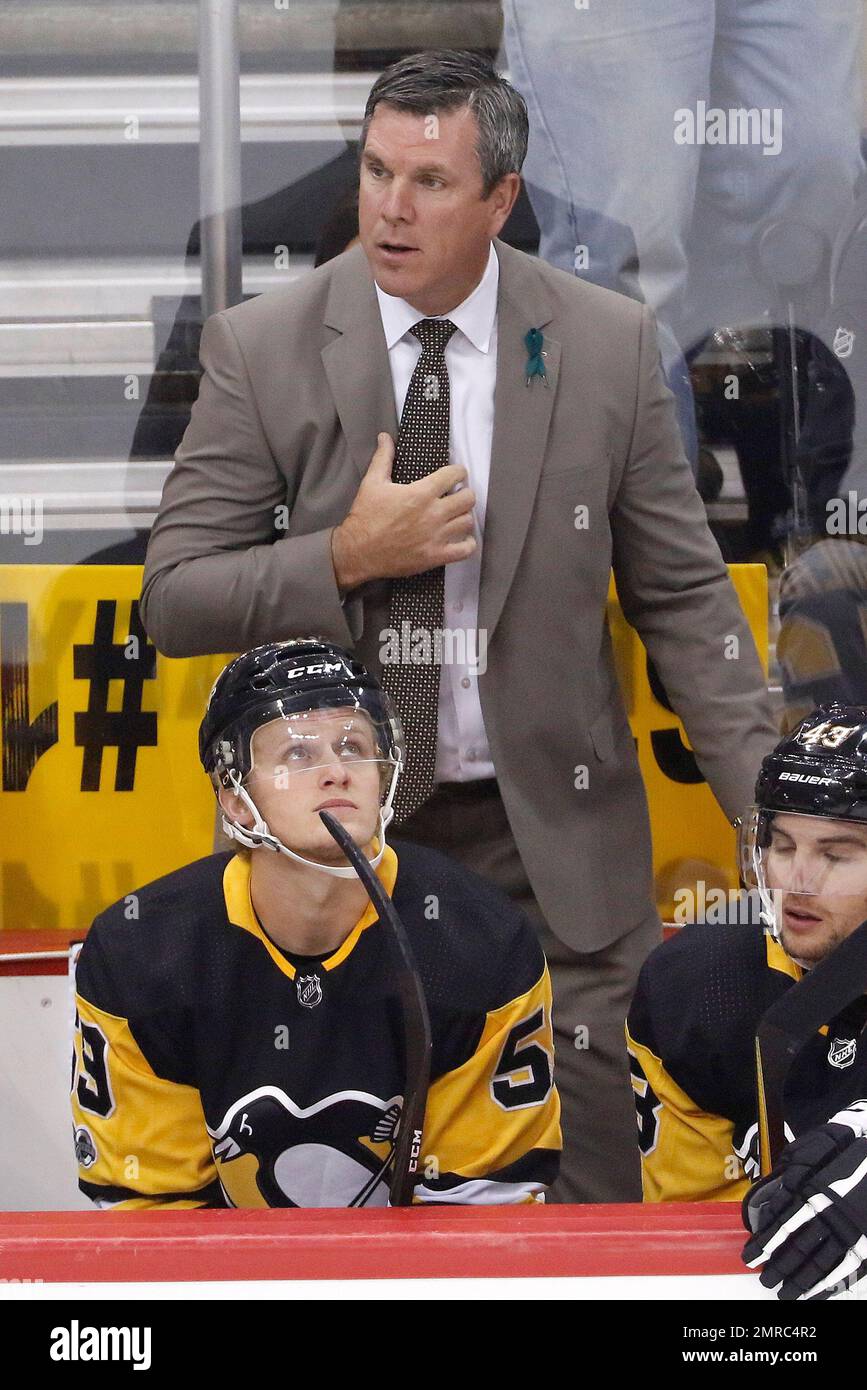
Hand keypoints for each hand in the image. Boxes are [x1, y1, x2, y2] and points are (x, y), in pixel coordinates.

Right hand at [331, 433, 476, 590]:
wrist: (358, 551)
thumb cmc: (365, 516)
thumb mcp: (372, 482)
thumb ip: (383, 458)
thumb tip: (385, 437)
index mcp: (421, 493)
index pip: (455, 475)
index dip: (459, 472)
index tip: (456, 475)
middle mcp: (433, 513)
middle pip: (468, 498)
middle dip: (465, 494)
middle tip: (457, 496)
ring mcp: (436, 536)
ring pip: (468, 521)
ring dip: (464, 517)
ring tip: (456, 516)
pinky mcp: (436, 556)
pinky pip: (466, 549)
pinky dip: (467, 544)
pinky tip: (461, 539)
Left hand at [742, 1101, 866, 1299]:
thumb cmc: (848, 1150)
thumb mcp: (816, 1151)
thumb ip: (793, 1172)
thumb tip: (773, 1197)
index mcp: (814, 1191)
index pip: (782, 1223)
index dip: (765, 1243)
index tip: (751, 1256)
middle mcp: (829, 1214)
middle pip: (798, 1247)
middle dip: (779, 1266)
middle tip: (765, 1279)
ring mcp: (848, 1231)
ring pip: (819, 1263)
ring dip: (799, 1280)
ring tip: (783, 1293)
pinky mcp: (865, 1243)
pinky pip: (844, 1269)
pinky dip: (827, 1284)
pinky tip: (814, 1294)